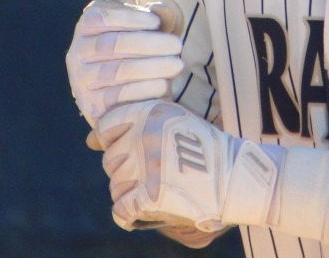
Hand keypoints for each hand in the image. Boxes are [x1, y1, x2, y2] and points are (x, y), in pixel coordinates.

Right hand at [66, 0, 183, 129]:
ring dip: (151, 68)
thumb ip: (151, 14)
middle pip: (112, 46)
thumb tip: (161, 12)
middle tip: (178, 46)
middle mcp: (78, 51)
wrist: (115, 88)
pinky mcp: (91, 105)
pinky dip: (143, 91)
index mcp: (88, 24)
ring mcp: (81, 80)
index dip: (131, 19)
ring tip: (177, 65)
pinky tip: (164, 86)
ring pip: (116, 72)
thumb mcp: (139, 25)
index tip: (157, 23)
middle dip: (149, 45)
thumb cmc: (134, 47)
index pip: (103, 18)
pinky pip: (117, 98)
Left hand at [96, 100, 281, 233]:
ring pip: (115, 185)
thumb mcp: (175, 120)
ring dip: (129, 193)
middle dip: (126, 171)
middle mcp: (145, 135)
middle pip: (111, 160)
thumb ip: (137, 123)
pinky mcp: (151, 195)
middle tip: (151, 176)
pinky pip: (122, 209)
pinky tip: (136, 215)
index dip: (107, 140)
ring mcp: (147, 166)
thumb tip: (90, 141)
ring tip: (152, 193)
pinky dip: (126, 215)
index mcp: (150, 112)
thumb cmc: (206, 150)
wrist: (238, 177)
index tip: (117, 150)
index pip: (107, 126)